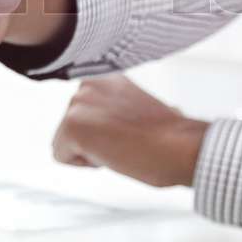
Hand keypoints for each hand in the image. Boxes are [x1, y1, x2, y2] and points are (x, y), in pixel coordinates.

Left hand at [51, 75, 208, 186]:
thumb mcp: (133, 111)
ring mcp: (78, 103)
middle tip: (126, 141)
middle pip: (70, 127)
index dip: (105, 133)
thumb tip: (109, 124)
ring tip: (121, 146)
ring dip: (90, 152)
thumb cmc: (168, 137)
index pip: (84, 115)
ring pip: (64, 142)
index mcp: (105, 77)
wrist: (180, 147)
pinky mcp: (71, 125)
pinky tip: (112, 153)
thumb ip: (113, 110)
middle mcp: (88, 83)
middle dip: (94, 141)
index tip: (128, 133)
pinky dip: (85, 164)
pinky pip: (61, 156)